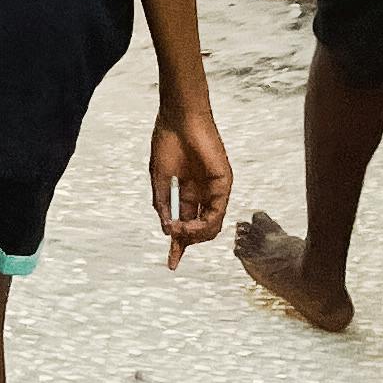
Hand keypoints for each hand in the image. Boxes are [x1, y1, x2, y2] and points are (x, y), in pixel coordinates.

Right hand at [150, 102, 231, 265]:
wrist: (179, 118)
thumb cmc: (167, 142)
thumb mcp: (159, 179)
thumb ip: (163, 204)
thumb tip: (166, 229)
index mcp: (187, 192)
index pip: (185, 224)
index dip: (178, 244)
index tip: (171, 263)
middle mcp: (203, 194)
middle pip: (199, 228)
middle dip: (186, 241)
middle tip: (174, 244)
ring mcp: (214, 189)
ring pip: (210, 226)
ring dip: (194, 235)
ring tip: (180, 232)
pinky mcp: (223, 183)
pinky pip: (217, 212)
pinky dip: (203, 224)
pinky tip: (189, 225)